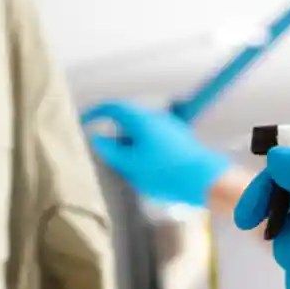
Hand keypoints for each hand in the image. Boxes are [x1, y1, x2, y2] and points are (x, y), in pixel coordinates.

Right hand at [81, 101, 230, 207]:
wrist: (205, 181)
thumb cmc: (167, 173)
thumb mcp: (129, 165)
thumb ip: (109, 150)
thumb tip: (97, 138)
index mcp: (141, 119)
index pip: (112, 107)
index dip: (95, 112)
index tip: (84, 121)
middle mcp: (156, 117)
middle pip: (127, 121)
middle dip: (115, 137)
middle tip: (111, 157)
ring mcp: (170, 127)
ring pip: (141, 132)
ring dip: (131, 146)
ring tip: (134, 170)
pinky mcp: (179, 139)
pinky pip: (154, 141)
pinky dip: (145, 151)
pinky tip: (150, 172)